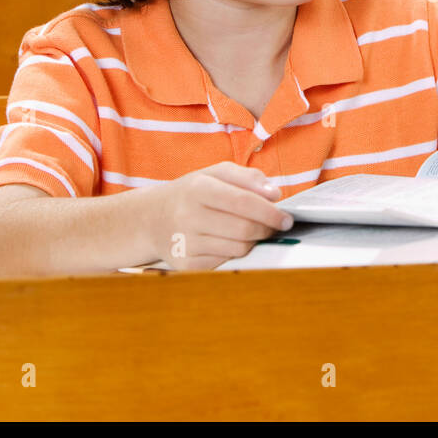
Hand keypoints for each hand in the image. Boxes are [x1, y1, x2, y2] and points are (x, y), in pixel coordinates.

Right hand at [137, 161, 293, 269]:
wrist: (150, 219)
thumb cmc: (191, 193)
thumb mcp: (215, 174)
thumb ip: (248, 177)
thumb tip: (274, 194)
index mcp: (197, 188)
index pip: (243, 202)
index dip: (270, 212)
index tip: (286, 218)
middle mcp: (187, 216)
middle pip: (244, 229)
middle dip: (267, 228)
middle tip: (275, 226)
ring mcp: (184, 242)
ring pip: (239, 248)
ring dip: (253, 240)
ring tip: (250, 230)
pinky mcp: (185, 263)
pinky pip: (226, 261)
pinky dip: (235, 252)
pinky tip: (228, 241)